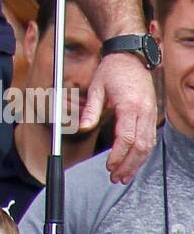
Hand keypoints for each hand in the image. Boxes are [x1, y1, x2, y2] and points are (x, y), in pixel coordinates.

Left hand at [81, 54, 156, 183]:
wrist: (130, 56)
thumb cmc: (112, 70)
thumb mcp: (97, 86)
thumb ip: (91, 109)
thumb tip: (83, 127)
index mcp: (129, 105)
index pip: (127, 137)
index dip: (118, 155)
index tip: (109, 166)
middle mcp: (144, 111)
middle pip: (140, 146)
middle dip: (128, 165)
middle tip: (115, 177)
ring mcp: (150, 113)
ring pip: (148, 145)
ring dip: (137, 163)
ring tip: (123, 176)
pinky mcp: (151, 114)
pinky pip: (150, 138)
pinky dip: (143, 153)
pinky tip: (133, 163)